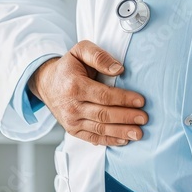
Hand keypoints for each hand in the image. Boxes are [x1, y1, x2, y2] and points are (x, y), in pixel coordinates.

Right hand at [29, 40, 147, 145]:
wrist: (47, 84)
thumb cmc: (69, 66)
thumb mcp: (80, 51)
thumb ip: (99, 56)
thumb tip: (119, 69)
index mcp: (74, 86)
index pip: (104, 96)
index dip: (124, 99)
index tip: (141, 101)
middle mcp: (71, 106)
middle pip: (103, 115)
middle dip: (126, 118)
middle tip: (144, 118)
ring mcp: (71, 120)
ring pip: (100, 129)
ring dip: (121, 132)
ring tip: (138, 133)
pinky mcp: (72, 130)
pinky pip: (92, 138)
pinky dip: (109, 141)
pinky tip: (123, 141)